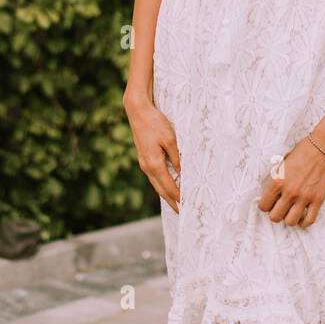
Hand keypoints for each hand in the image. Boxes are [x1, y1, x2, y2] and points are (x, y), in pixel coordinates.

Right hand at [124, 96, 180, 213]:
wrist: (137, 111)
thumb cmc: (155, 123)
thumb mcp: (170, 139)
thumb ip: (176, 158)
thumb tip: (181, 173)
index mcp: (154, 164)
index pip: (169, 187)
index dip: (178, 197)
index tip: (187, 206)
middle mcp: (147, 166)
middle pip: (160, 189)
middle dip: (171, 201)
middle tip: (180, 212)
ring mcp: (143, 162)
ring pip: (155, 183)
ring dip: (165, 194)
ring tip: (174, 202)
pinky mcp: (143, 157)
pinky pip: (153, 176)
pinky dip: (160, 184)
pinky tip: (165, 184)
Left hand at [257, 136, 324, 228]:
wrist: (324, 146)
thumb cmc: (303, 150)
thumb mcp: (282, 162)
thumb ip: (276, 178)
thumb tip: (271, 192)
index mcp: (278, 180)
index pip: (263, 205)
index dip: (265, 206)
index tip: (269, 203)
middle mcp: (290, 191)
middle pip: (275, 217)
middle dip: (276, 214)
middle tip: (279, 208)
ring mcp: (304, 197)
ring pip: (290, 222)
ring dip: (289, 218)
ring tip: (291, 211)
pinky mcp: (318, 200)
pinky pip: (309, 220)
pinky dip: (304, 222)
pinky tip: (302, 216)